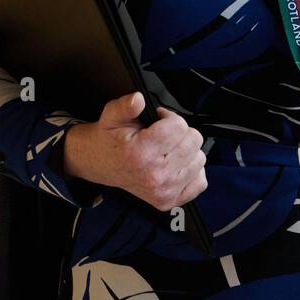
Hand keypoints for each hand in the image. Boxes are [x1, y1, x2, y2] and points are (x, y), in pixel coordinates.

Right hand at [62, 91, 207, 211]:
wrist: (100, 164)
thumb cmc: (109, 140)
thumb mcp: (111, 116)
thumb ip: (125, 105)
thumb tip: (138, 99)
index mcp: (141, 153)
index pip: (178, 126)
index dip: (170, 117)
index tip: (159, 120)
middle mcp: (154, 175)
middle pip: (193, 141)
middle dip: (181, 132)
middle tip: (164, 135)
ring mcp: (164, 190)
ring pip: (199, 159)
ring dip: (187, 150)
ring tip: (168, 149)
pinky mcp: (170, 200)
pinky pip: (200, 182)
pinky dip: (192, 170)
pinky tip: (176, 164)